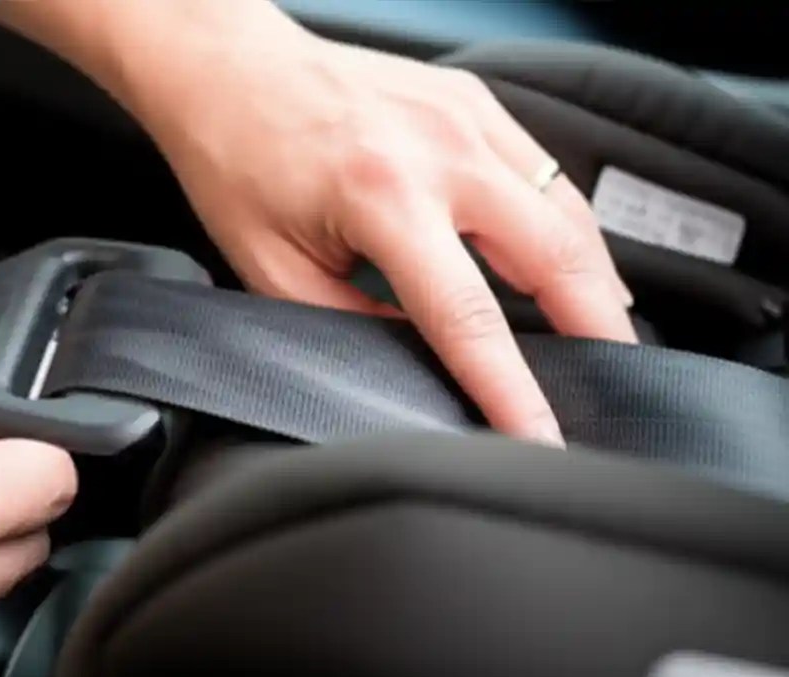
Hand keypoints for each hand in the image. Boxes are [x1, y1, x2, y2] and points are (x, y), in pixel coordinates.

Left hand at [0, 0, 636, 444]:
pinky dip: (566, 223)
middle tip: (616, 383)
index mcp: (382, 196)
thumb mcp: (273, 267)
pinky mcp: (471, 101)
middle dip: (597, 330)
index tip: (542, 437)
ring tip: (601, 334)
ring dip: (593, 276)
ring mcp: (464, 116)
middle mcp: (438, 149)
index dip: (513, 390)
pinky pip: (544, 172)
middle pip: (556, 255)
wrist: (229, 68)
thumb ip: (349, 324)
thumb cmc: (237, 161)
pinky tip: (568, 261)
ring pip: (567, 208)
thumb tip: (414, 365)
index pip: (469, 317)